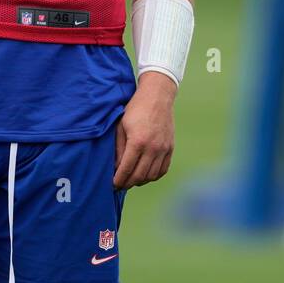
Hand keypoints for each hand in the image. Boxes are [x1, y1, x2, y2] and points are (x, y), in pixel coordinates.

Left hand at [113, 72, 175, 188]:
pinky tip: (145, 174)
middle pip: (139, 176)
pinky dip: (154, 176)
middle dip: (128, 183)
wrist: (157, 97)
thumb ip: (118, 149)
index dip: (118, 180)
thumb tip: (116, 168)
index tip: (113, 185)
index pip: (126, 169)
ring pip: (152, 176)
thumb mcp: (121, 127)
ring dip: (140, 181)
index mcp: (137, 142)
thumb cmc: (135, 110)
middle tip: (120, 185)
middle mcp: (152, 148)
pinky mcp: (170, 148)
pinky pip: (163, 169)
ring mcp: (163, 149)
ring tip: (131, 180)